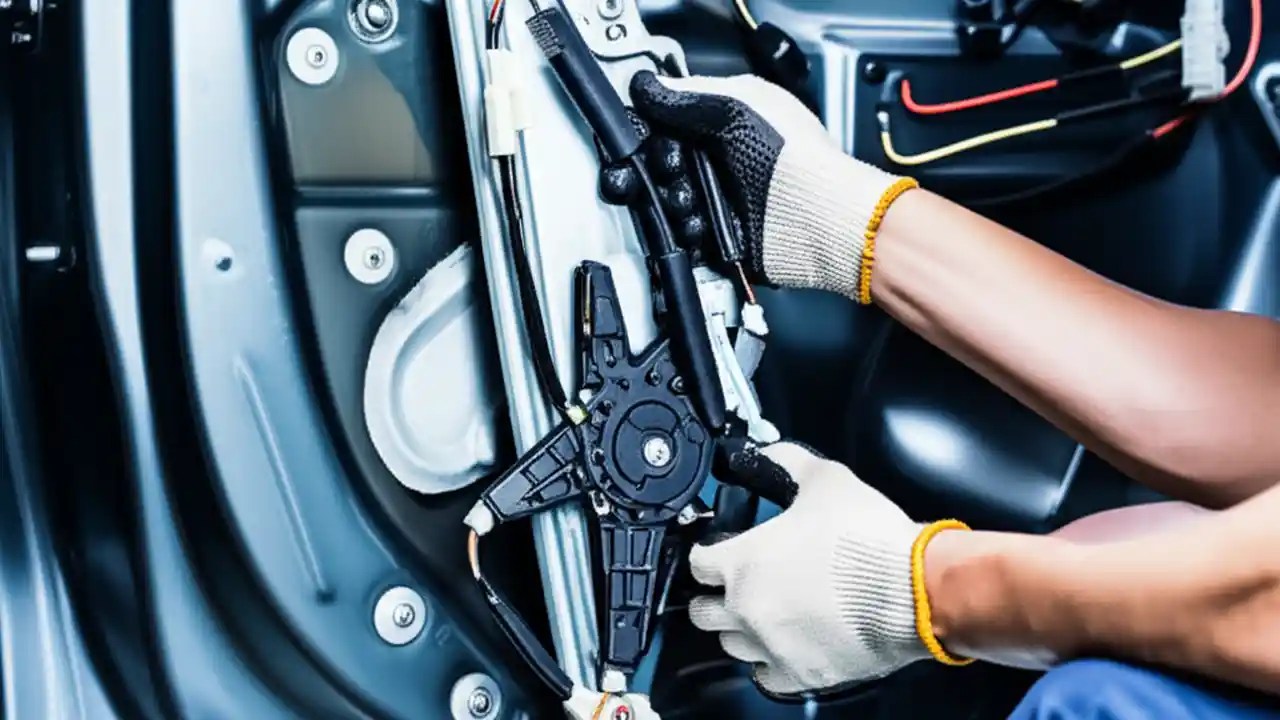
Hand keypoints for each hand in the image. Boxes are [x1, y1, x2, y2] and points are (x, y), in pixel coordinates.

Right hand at [629, 72, 905, 299]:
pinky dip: (685, 232)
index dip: (652, 126)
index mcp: (727, 120)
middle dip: (660, 166)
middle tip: (674, 168)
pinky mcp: (721, 238)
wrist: (818, 219)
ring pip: (669, 200)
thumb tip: (646, 86)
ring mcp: (721, 199)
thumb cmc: (793, 157)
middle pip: (663, 162)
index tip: (642, 132)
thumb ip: (687, 94)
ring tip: (692, 199)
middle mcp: (722, 159)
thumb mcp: (737, 105)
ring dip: (673, 200)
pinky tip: (700, 223)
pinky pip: (684, 235)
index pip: (670, 119)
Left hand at [688, 442, 927, 694]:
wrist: (914, 590)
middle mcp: (746, 608)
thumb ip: (788, 463)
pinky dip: (768, 661)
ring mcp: (771, 645)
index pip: (699, 562)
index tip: (720, 550)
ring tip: (764, 612)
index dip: (708, 552)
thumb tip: (770, 453)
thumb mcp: (826, 480)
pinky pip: (764, 675)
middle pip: (703, 611)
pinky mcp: (800, 673)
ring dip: (740, 627)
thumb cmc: (866, 537)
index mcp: (742, 562)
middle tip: (737, 584)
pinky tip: (783, 643)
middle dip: (715, 595)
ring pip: (731, 644)